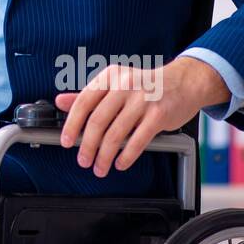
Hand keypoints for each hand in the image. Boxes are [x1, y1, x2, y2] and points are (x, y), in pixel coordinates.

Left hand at [55, 57, 229, 177]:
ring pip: (116, 133)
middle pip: (98, 120)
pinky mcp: (159, 114)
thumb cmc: (146, 86)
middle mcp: (125, 85)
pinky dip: (126, 156)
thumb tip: (60, 101)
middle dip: (87, 145)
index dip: (72, 124)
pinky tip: (120, 163)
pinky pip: (138, 140)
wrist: (183, 82)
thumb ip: (88, 94)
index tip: (66, 141)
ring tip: (100, 167)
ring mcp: (143, 99)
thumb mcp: (115, 83)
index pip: (84, 102)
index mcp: (110, 76)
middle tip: (83, 160)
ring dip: (105, 155)